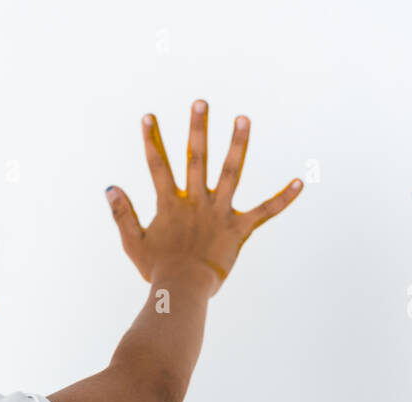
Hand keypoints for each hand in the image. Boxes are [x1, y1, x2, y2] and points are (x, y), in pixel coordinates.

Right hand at [106, 100, 302, 295]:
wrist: (182, 290)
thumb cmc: (157, 270)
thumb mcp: (133, 242)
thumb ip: (122, 213)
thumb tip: (110, 187)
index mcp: (170, 205)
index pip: (158, 166)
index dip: (152, 140)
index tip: (148, 117)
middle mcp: (195, 202)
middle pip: (196, 159)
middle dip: (198, 128)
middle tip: (201, 102)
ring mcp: (219, 213)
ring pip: (230, 173)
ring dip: (237, 144)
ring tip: (243, 118)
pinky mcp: (239, 229)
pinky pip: (265, 211)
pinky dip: (283, 198)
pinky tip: (300, 182)